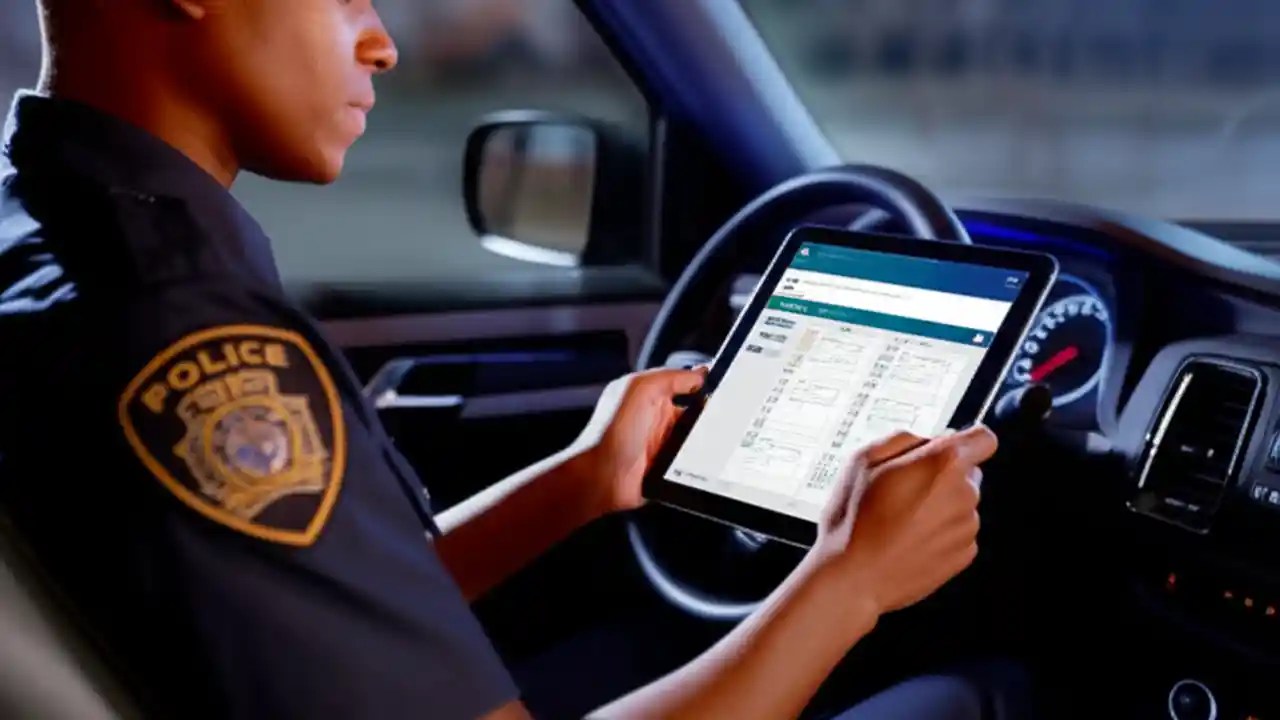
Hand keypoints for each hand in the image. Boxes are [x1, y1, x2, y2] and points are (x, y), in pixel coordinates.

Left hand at [570, 366, 707, 515]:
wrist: (602, 477)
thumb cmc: (611, 431)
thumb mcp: (642, 389)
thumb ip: (672, 377)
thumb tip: (700, 374)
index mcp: (648, 394)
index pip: (684, 383)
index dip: (703, 385)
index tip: (722, 390)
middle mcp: (655, 418)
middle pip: (695, 413)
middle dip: (709, 416)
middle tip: (719, 419)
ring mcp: (661, 444)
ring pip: (697, 439)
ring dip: (704, 440)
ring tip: (711, 441)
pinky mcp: (666, 467)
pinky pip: (693, 462)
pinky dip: (700, 462)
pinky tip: (703, 460)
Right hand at [811, 426, 996, 619]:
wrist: (854, 577)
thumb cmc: (855, 521)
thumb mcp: (863, 459)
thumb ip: (903, 439)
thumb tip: (923, 441)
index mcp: (943, 463)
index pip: (983, 439)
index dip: (965, 441)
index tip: (947, 448)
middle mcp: (964, 494)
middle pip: (968, 473)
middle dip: (941, 476)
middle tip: (903, 488)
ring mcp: (966, 527)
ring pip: (961, 504)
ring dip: (938, 506)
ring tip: (900, 519)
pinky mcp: (963, 555)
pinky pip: (957, 533)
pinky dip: (938, 533)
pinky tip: (908, 539)